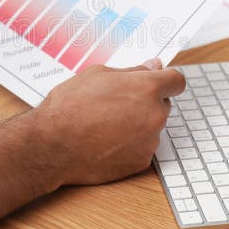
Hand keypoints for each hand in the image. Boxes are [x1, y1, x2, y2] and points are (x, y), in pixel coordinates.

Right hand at [33, 58, 185, 185]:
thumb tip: (152, 67)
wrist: (53, 144)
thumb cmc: (70, 106)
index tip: (158, 82)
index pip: (176, 80)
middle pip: (163, 104)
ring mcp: (149, 141)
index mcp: (146, 89)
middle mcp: (154, 115)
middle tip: (117, 104)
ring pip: (151, 127)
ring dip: (137, 124)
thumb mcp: (97, 75)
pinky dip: (129, 144)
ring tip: (105, 124)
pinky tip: (105, 141)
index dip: (166, 80)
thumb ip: (132, 71)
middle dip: (147, 102)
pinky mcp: (140, 162)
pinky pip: (141, 148)